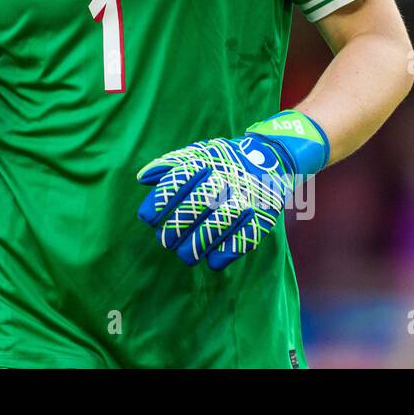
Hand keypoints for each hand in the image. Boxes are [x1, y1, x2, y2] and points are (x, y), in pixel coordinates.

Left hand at [135, 111, 328, 270]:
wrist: (271, 158)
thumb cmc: (223, 160)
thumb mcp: (197, 153)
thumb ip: (170, 164)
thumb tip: (142, 179)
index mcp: (206, 161)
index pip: (178, 180)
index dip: (160, 202)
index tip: (147, 219)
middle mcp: (226, 177)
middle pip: (198, 204)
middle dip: (177, 227)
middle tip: (164, 242)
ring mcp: (247, 196)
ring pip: (220, 223)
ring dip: (198, 244)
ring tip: (184, 256)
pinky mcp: (264, 214)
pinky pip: (245, 236)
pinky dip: (227, 251)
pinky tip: (212, 261)